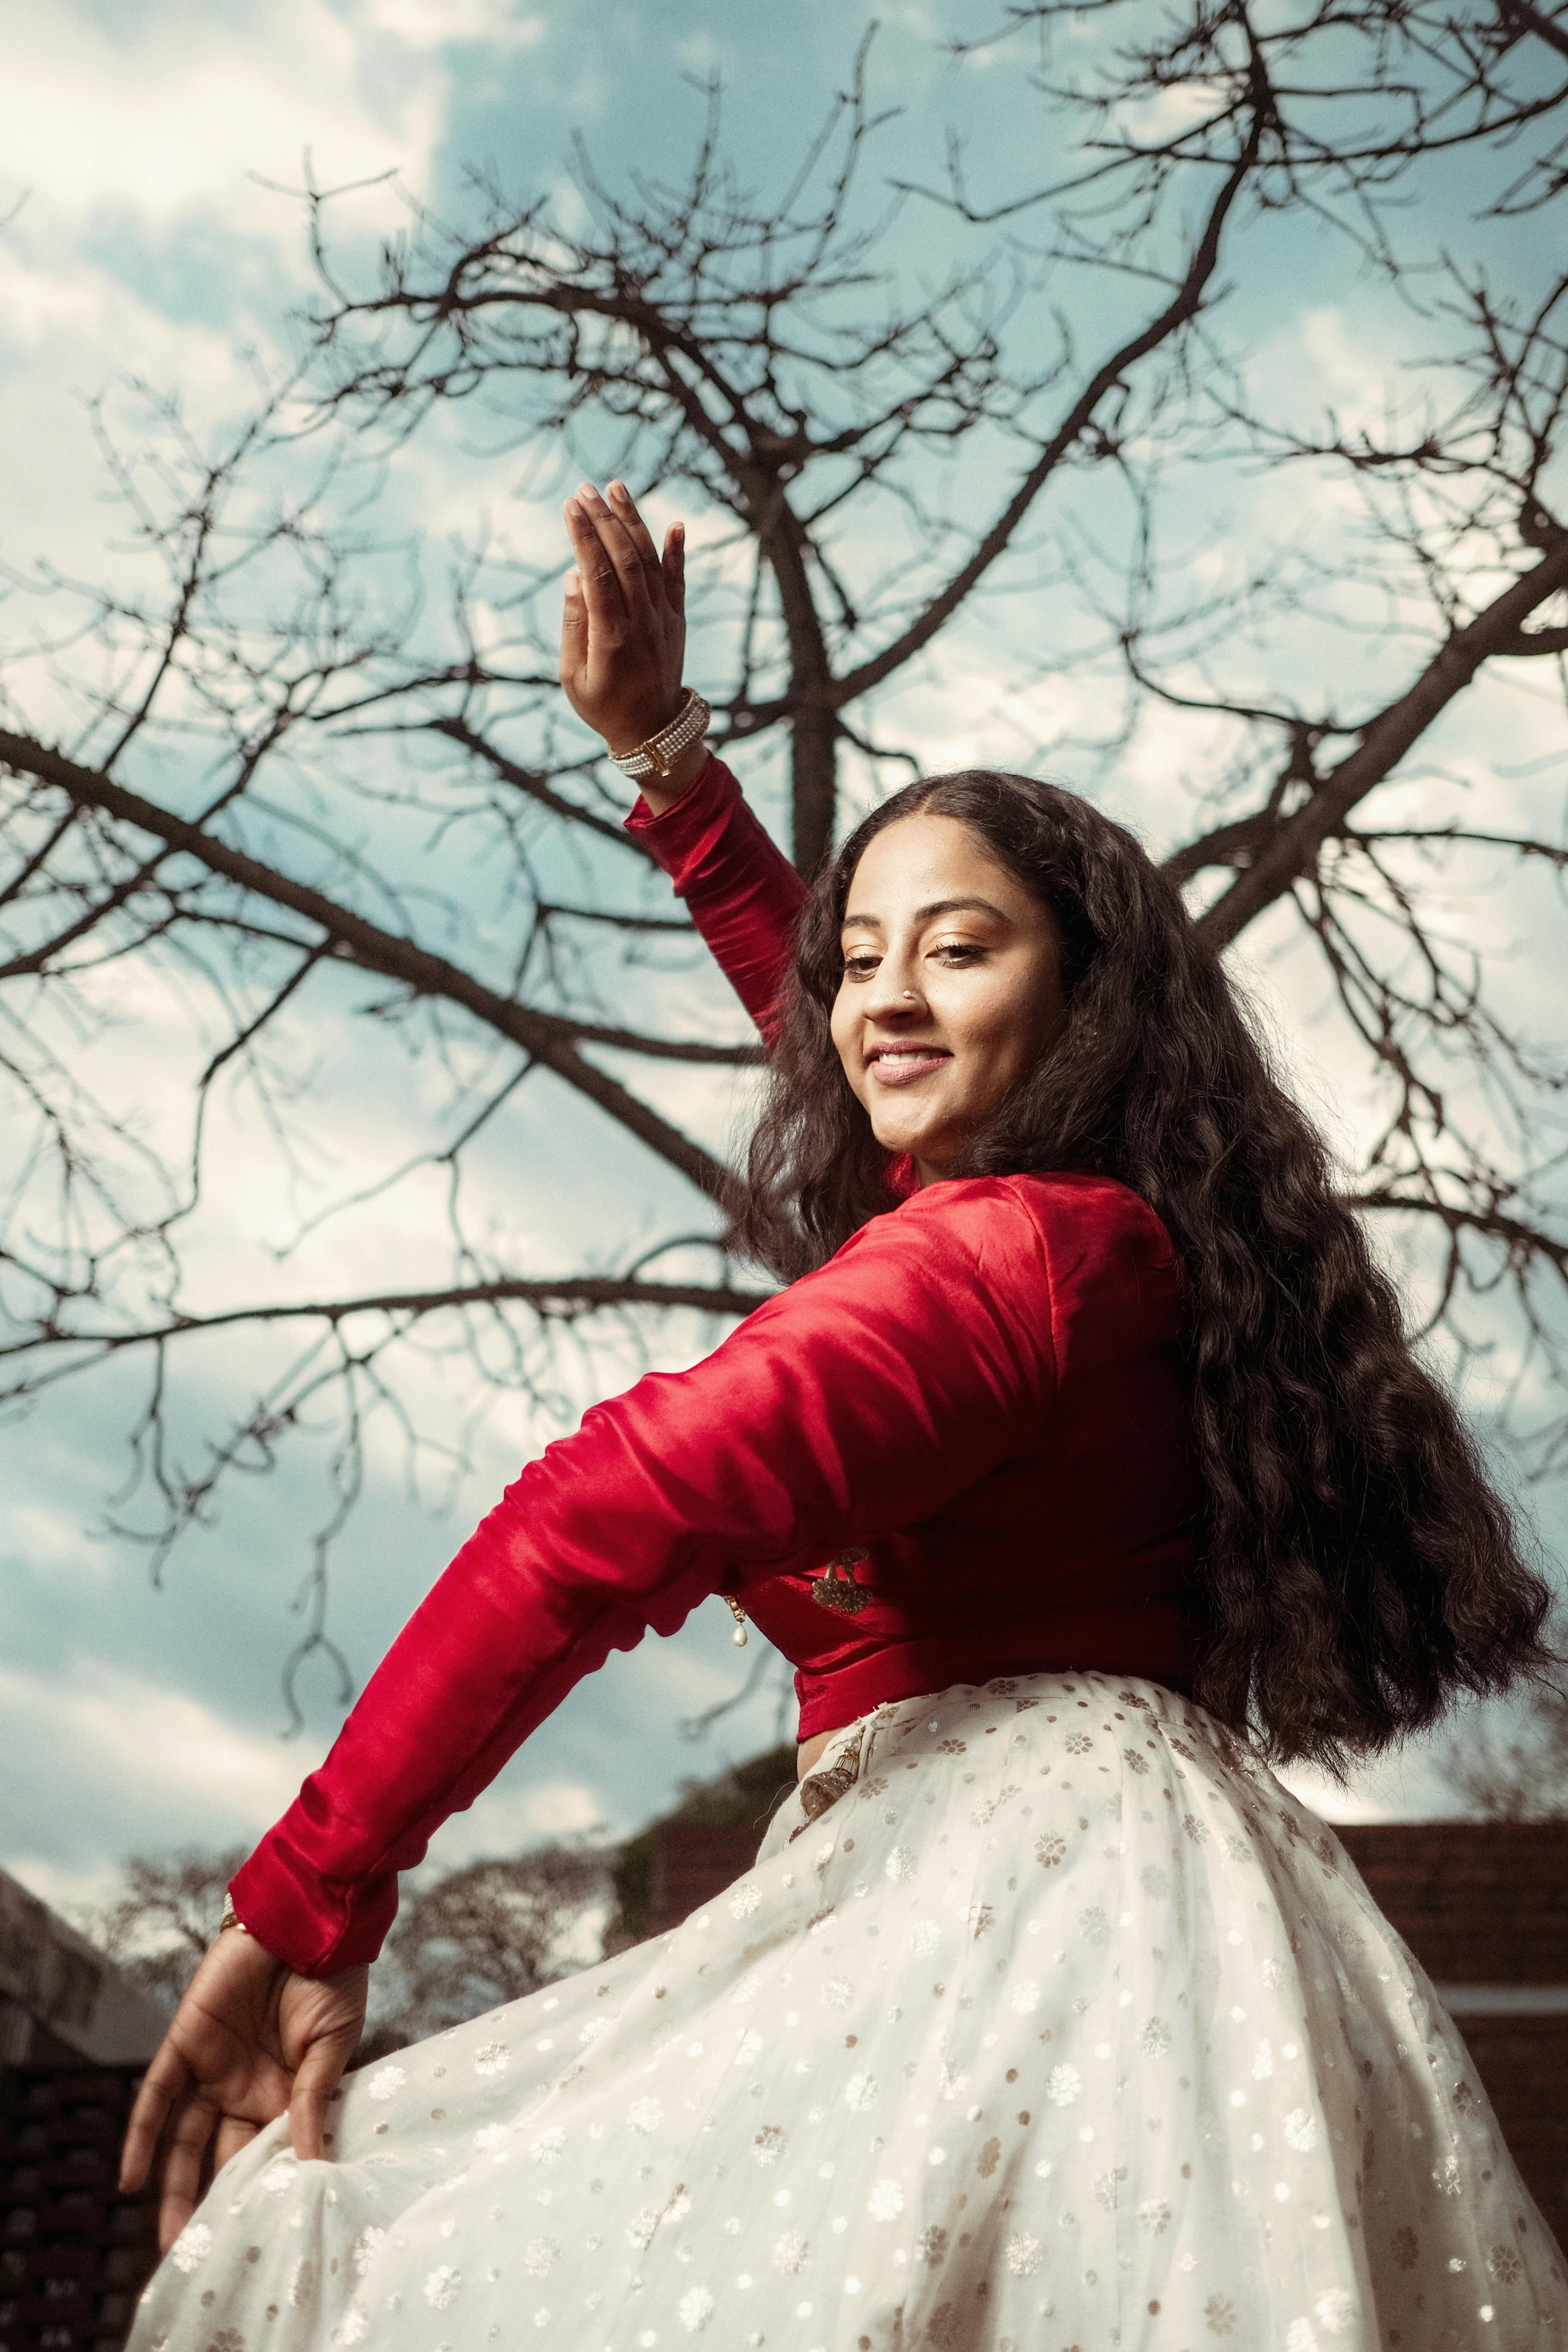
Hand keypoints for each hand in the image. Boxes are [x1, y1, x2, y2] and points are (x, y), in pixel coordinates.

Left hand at [119, 1927, 367, 2253]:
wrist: (310, 1920)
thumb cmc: (334, 1979)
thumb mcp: (331, 2046)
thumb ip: (313, 2099)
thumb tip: (311, 2158)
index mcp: (283, 2094)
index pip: (264, 2153)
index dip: (260, 2191)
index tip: (260, 2234)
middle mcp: (243, 2088)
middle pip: (219, 2158)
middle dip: (212, 2205)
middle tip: (205, 2254)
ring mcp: (213, 2067)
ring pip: (183, 2141)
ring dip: (173, 2189)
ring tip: (170, 2240)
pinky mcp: (185, 2041)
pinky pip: (155, 2097)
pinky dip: (140, 2137)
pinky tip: (131, 2180)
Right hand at [559, 480, 706, 808]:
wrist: (654, 732)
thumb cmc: (603, 706)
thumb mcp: (573, 677)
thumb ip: (574, 625)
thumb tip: (575, 576)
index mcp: (613, 640)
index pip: (599, 575)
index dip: (585, 538)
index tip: (570, 507)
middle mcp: (643, 624)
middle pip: (626, 560)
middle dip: (605, 520)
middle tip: (585, 488)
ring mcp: (665, 620)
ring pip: (651, 562)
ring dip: (634, 523)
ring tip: (616, 488)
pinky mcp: (678, 621)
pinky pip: (679, 581)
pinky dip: (678, 551)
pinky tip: (674, 523)